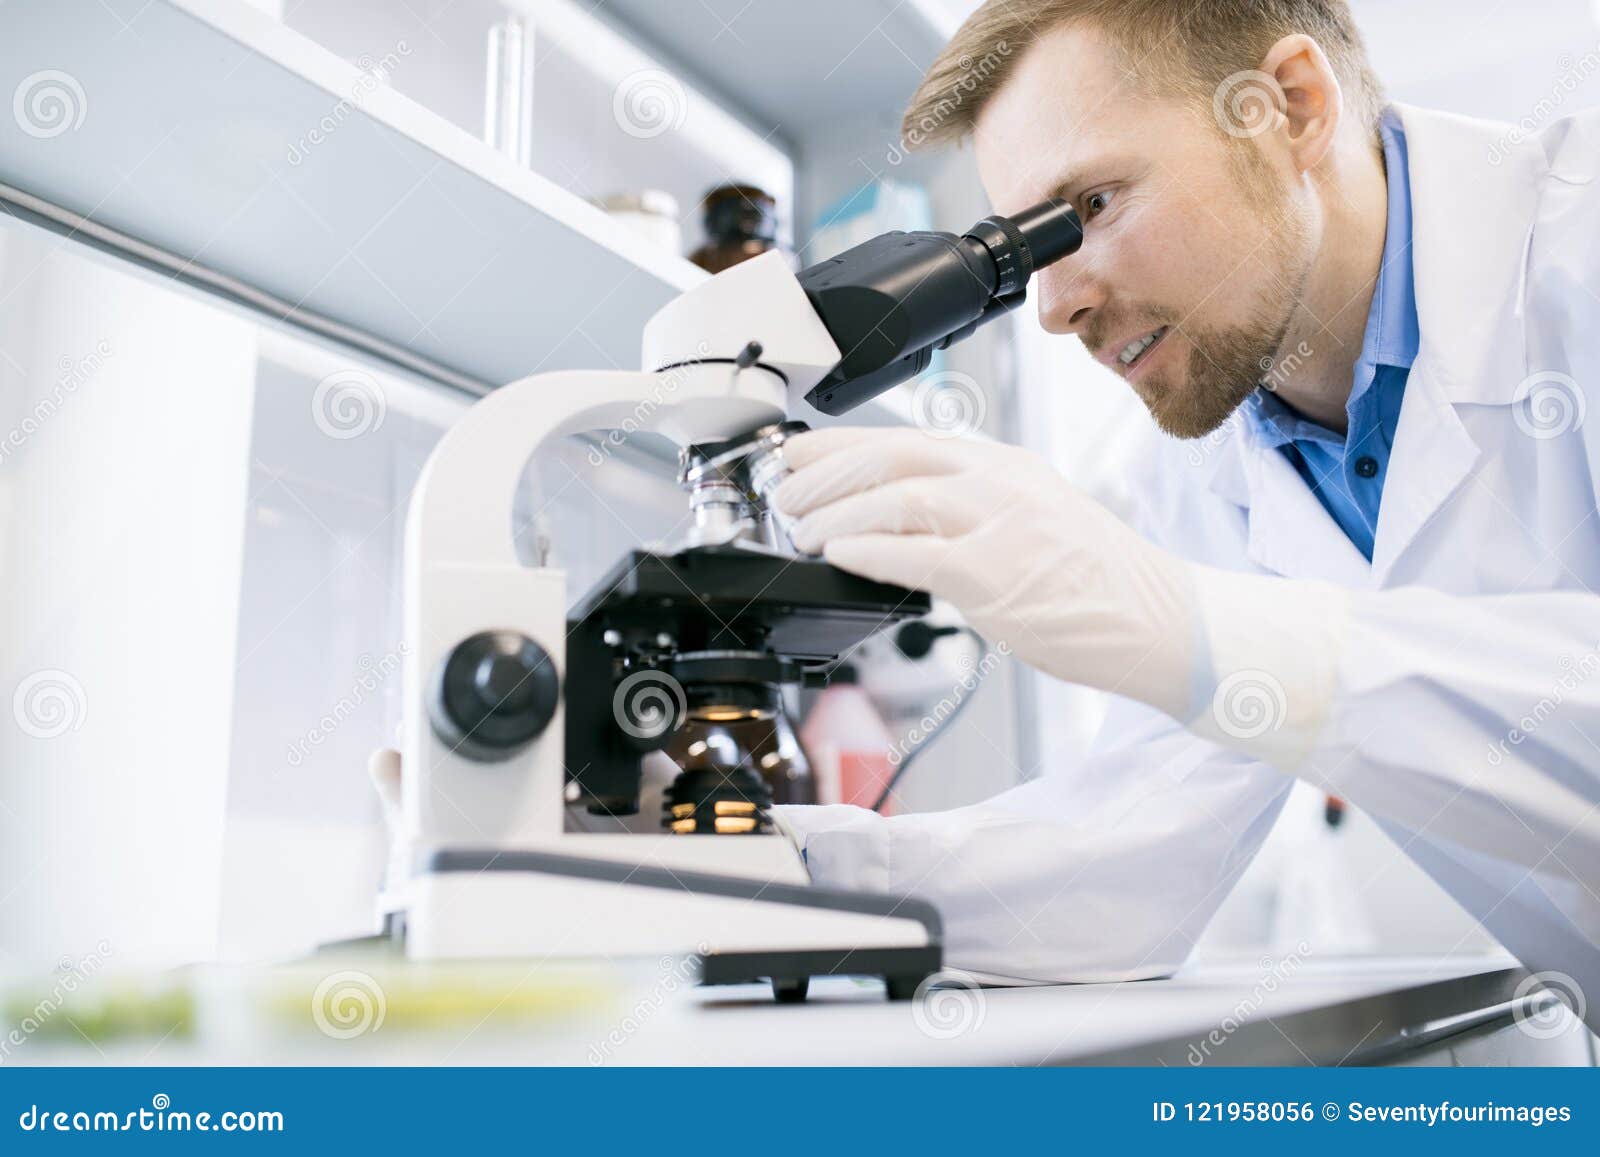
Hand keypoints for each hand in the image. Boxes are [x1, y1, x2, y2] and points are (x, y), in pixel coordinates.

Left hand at [773, 427, 1202, 721]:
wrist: (1163, 620)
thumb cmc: (1099, 583)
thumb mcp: (1033, 520)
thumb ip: (971, 513)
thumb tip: (899, 521)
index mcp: (1006, 466)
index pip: (908, 439)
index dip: (842, 444)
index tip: (801, 453)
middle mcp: (1001, 482)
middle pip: (892, 456)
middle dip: (826, 473)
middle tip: (786, 493)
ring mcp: (1000, 524)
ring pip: (895, 498)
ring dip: (835, 514)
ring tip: (802, 530)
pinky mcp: (997, 574)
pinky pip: (915, 554)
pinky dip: (868, 550)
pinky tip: (839, 553)